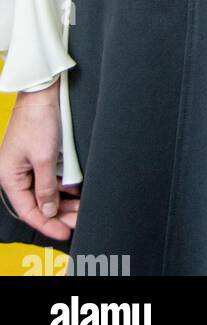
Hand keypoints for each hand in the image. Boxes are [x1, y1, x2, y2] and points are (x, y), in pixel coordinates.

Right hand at [0, 86, 80, 239]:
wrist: (42, 92)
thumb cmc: (39, 121)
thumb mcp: (45, 158)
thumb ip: (46, 188)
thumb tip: (49, 212)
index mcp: (8, 177)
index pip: (28, 210)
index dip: (47, 224)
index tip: (65, 232)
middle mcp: (14, 173)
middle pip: (36, 203)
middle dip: (58, 214)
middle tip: (78, 221)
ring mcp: (25, 165)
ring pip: (44, 192)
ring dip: (62, 201)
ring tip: (80, 210)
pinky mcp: (36, 156)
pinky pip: (47, 179)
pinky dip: (61, 187)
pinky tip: (75, 194)